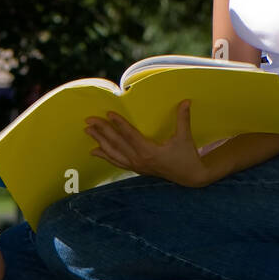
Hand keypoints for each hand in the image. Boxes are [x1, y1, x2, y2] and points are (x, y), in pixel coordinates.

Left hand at [84, 100, 210, 187]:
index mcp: (150, 152)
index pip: (130, 135)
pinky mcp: (137, 169)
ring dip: (100, 141)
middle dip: (102, 130)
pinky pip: (117, 162)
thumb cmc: (187, 157)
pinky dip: (105, 156)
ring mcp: (137, 166)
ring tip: (88, 131)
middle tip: (89, 120)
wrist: (190, 178)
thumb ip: (183, 119)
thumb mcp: (185, 138)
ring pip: (114, 153)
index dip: (119, 124)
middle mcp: (140, 160)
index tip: (108, 114)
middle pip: (117, 143)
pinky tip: (94, 151)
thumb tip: (186, 101)